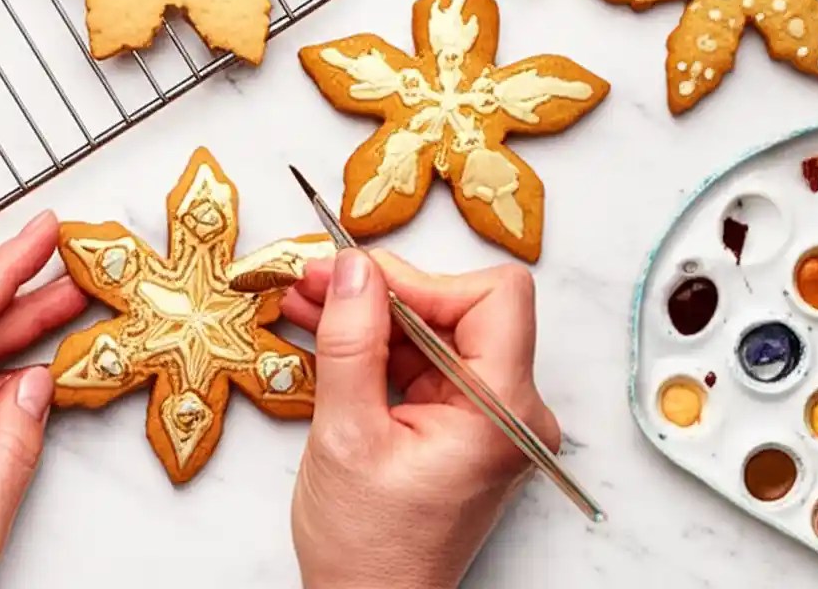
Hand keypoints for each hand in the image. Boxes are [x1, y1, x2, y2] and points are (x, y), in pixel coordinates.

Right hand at [282, 249, 559, 588]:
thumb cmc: (369, 548)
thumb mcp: (346, 434)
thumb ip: (350, 343)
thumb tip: (353, 270)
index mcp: (502, 413)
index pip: (493, 299)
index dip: (421, 279)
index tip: (358, 281)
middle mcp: (510, 411)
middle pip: (461, 310)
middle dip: (384, 291)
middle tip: (316, 279)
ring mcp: (487, 418)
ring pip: (435, 332)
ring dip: (371, 315)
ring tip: (307, 299)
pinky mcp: (460, 425)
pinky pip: (423, 363)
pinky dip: (375, 346)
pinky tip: (327, 331)